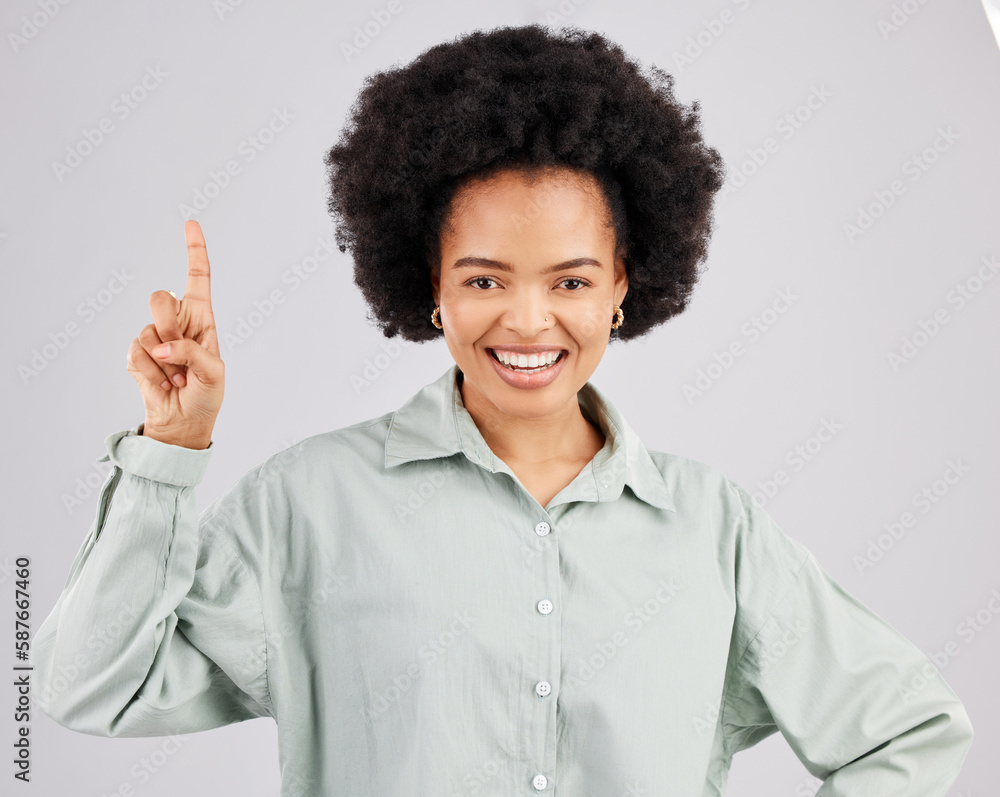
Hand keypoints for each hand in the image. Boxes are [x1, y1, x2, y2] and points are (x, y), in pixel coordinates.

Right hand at [125, 220, 223, 449]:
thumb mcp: (214, 373)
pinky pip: (135, 352)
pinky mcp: (136, 354)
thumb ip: (193, 352)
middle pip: (159, 298)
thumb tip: (163, 344)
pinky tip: (163, 384)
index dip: (195, 250)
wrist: (183, 422)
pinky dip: (151, 372)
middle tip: (181, 356)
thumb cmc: (206, 396)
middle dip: (169, 326)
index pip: (198, 277)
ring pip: (146, 329)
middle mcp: (177, 322)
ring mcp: (154, 336)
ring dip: (164, 360)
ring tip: (177, 378)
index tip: (191, 222)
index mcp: (202, 318)